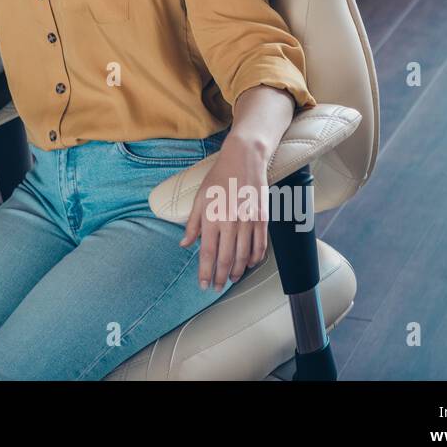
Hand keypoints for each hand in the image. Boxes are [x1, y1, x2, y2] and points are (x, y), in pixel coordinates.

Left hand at [180, 132, 271, 290]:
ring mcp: (248, 221)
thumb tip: (184, 244)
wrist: (244, 159)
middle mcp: (230, 222)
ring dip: (238, 271)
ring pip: (244, 255)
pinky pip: (260, 245)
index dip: (205, 272)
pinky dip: (255, 258)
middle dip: (220, 276)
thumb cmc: (218, 178)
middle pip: (226, 258)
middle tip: (216, 287)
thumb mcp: (199, 198)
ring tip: (232, 279)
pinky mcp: (262, 218)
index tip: (203, 285)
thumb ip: (192, 224)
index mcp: (212, 217)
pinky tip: (250, 265)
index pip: (207, 253)